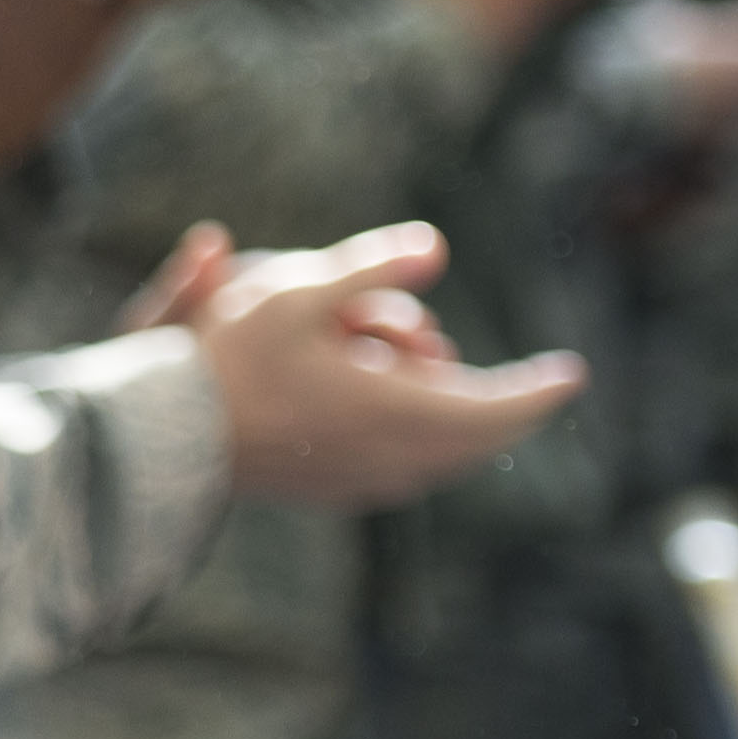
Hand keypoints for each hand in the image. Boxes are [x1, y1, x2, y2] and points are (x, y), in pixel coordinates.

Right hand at [187, 220, 586, 506]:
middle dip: (495, 402)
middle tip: (500, 372)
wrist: (165, 439)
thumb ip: (370, 265)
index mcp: (398, 412)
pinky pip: (404, 468)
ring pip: (441, 456)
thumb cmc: (228, 361)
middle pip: (475, 437)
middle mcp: (392, 460)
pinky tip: (395, 414)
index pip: (499, 409)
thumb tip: (437, 246)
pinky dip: (417, 439)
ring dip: (449, 417)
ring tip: (424, 374)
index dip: (540, 390)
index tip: (572, 374)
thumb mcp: (295, 292)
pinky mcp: (335, 493)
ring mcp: (364, 483)